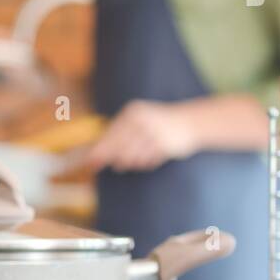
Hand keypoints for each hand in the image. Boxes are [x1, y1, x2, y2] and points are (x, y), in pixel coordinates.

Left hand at [83, 100, 198, 173]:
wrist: (190, 121)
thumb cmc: (158, 123)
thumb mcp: (139, 121)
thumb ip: (120, 134)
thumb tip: (97, 153)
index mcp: (132, 113)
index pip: (110, 135)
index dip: (99, 151)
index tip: (89, 163)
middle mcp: (141, 121)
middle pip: (118, 148)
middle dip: (112, 160)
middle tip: (115, 166)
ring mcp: (153, 132)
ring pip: (131, 157)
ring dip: (132, 162)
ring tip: (140, 158)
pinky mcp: (164, 145)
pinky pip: (146, 161)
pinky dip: (145, 163)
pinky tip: (151, 157)